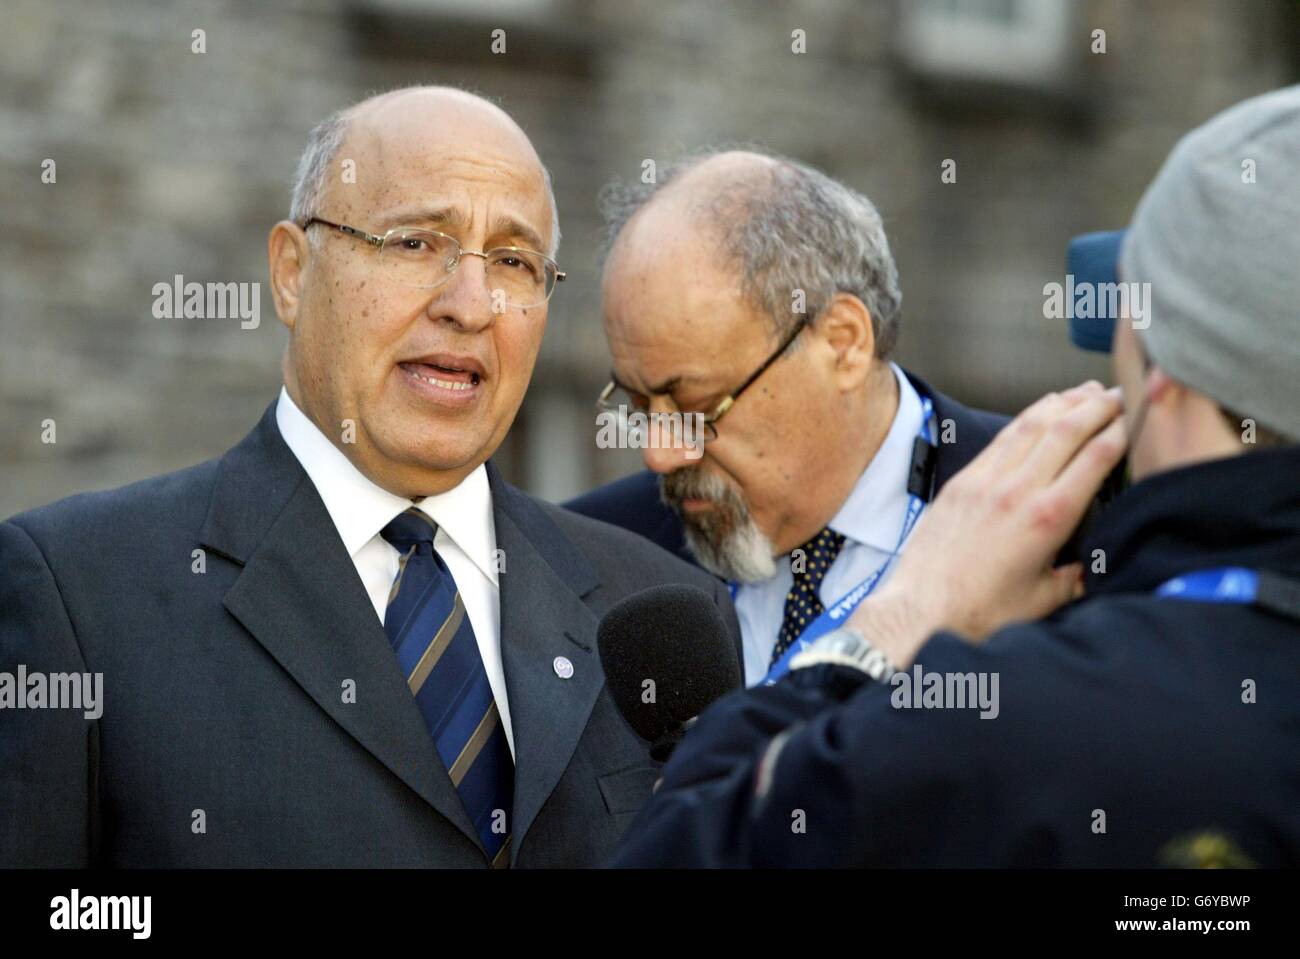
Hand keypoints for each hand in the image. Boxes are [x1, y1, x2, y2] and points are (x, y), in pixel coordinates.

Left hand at [847, 381, 1125, 666]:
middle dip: (1099, 405)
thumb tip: (1098, 564)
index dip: (1123, 429)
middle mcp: (1018, 490)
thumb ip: (1078, 577)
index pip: (1096, 457)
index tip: (1140, 413)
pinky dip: (1027, 417)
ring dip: (1064, 403)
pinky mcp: (963, 481)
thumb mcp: (1045, 599)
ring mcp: (986, 481)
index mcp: (1048, 517)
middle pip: (1067, 429)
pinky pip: (1001, 438)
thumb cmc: (981, 611)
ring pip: (1032, 425)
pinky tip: (1042, 410)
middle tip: (1122, 390)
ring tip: (1087, 390)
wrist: (920, 609)